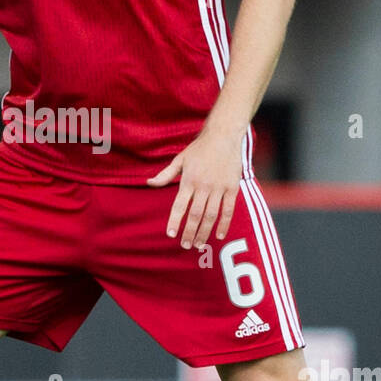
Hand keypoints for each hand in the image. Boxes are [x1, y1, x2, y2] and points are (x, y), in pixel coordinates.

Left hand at [146, 128, 244, 249]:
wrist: (223, 136)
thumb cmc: (199, 148)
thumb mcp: (180, 159)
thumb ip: (165, 174)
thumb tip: (149, 183)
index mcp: (188, 180)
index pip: (179, 206)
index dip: (175, 221)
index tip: (170, 234)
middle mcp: (203, 186)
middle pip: (195, 215)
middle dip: (190, 232)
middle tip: (185, 245)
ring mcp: (219, 187)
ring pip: (211, 215)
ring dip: (205, 232)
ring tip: (199, 244)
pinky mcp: (232, 187)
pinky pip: (228, 210)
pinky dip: (224, 224)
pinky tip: (218, 235)